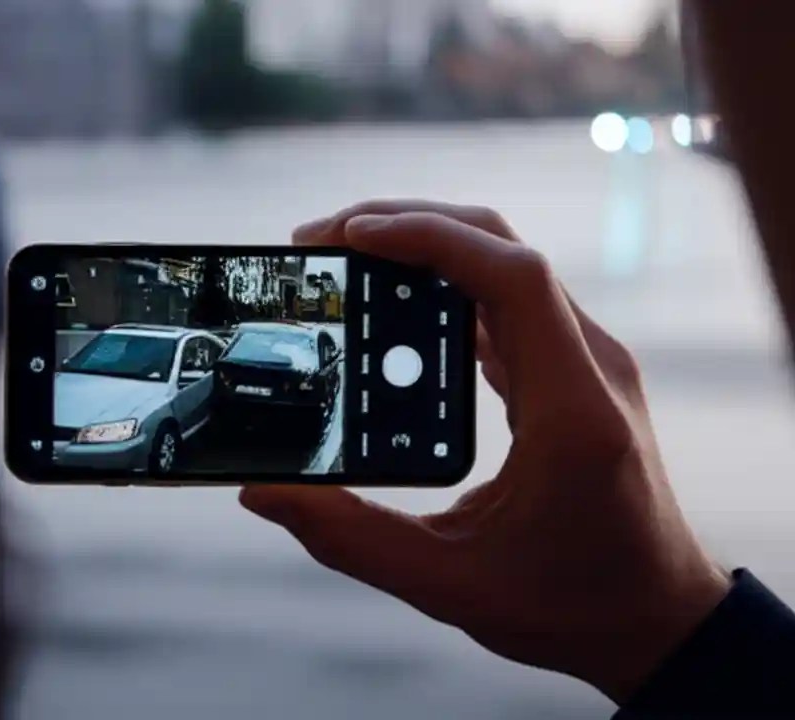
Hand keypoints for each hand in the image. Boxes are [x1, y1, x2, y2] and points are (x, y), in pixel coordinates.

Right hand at [241, 201, 730, 702]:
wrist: (656, 618)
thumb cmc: (571, 605)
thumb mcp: (448, 584)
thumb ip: (348, 538)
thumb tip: (264, 493)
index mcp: (571, 412)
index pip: (512, 278)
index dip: (429, 238)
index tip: (352, 237)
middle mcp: (590, 370)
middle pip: (503, 249)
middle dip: (410, 224)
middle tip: (324, 241)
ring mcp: (587, 365)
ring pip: (505, 265)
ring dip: (427, 246)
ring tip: (347, 262)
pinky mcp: (572, 373)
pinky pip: (510, 301)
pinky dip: (447, 285)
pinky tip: (393, 304)